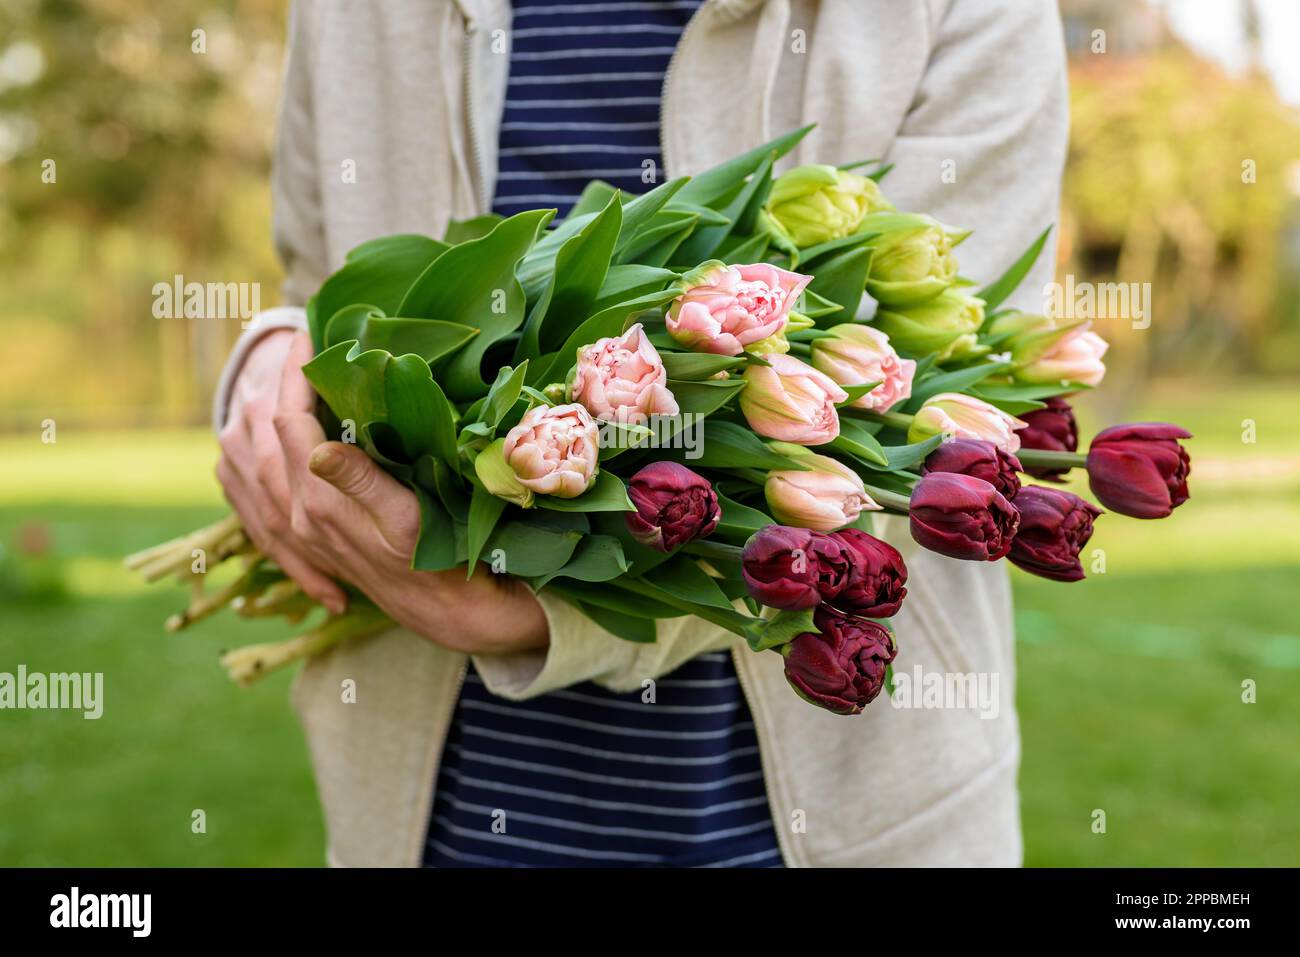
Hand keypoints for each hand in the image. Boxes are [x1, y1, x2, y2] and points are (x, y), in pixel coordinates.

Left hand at [235, 332, 549, 654]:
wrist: (443, 609)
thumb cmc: (436, 559)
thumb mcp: (406, 519)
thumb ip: (360, 482)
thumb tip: (317, 447)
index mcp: (318, 504)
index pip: (291, 424)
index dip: (296, 375)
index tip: (309, 334)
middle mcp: (300, 516)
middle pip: (270, 435)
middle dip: (281, 384)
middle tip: (301, 343)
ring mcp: (302, 527)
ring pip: (265, 457)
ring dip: (275, 412)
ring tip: (295, 375)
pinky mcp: (312, 534)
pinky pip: (273, 482)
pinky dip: (276, 446)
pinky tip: (294, 429)